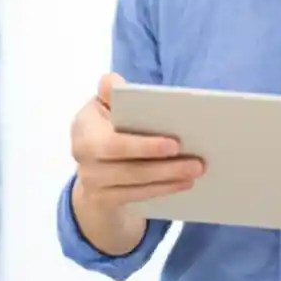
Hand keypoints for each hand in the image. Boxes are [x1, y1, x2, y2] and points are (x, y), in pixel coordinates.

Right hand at [70, 73, 205, 211]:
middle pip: (128, 168)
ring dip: (168, 179)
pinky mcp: (101, 198)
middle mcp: (82, 156)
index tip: (176, 144)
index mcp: (84, 127)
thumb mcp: (104, 103)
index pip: (113, 143)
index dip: (145, 146)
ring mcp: (90, 181)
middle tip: (198, 163)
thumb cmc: (105, 122)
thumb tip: (113, 82)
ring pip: (135, 184)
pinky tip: (183, 182)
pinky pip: (135, 196)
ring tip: (195, 171)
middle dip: (166, 167)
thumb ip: (110, 92)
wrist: (91, 158)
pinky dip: (161, 189)